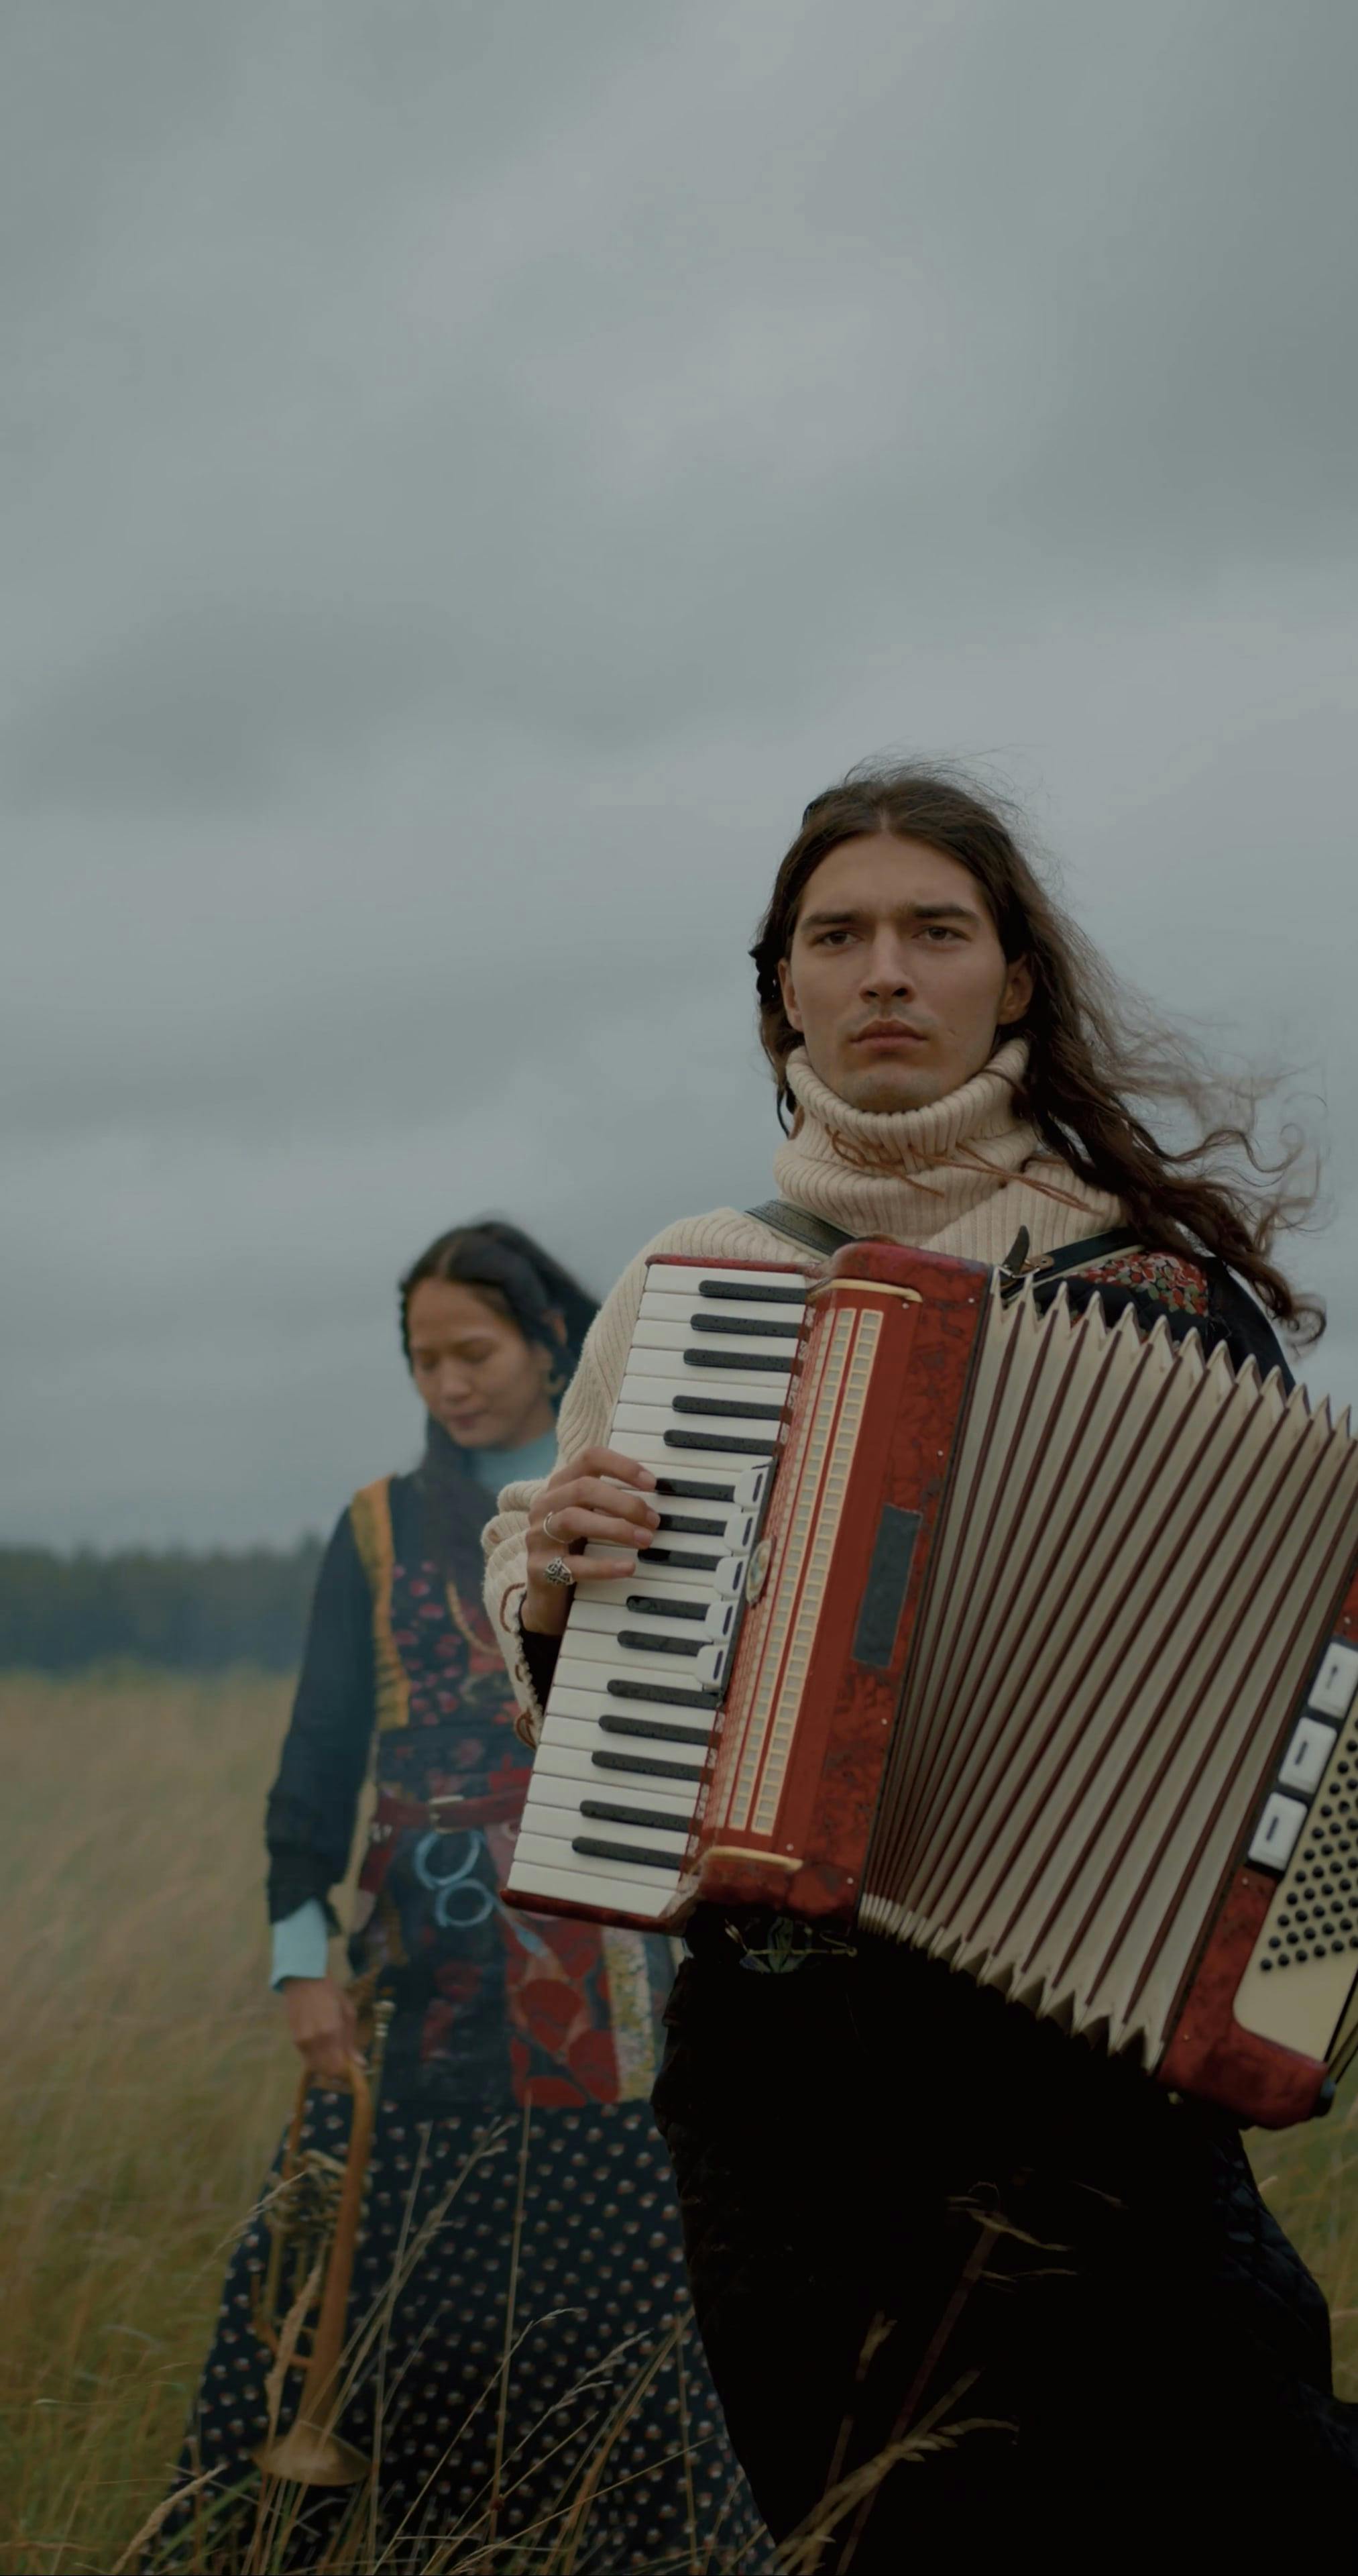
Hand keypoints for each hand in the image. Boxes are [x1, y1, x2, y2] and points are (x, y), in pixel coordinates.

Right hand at [281, 1974, 357, 2083]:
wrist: (304, 1979)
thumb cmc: (331, 1993)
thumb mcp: (348, 2013)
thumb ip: (351, 2042)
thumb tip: (361, 2064)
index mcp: (331, 2033)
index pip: (338, 2068)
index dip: (347, 2073)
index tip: (354, 2069)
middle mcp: (314, 2041)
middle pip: (326, 2072)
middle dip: (338, 2072)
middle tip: (346, 2064)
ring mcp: (302, 2042)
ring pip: (316, 2068)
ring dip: (327, 2067)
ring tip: (336, 2055)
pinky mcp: (295, 2041)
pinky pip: (307, 2059)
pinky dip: (317, 2060)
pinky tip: (325, 2048)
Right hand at [523, 1445, 659, 1636]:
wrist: (545, 1598)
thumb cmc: (574, 1548)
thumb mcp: (591, 1518)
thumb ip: (612, 1503)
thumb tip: (655, 1502)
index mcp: (560, 1485)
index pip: (590, 1458)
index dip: (622, 1466)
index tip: (651, 1483)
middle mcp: (545, 1505)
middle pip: (583, 1488)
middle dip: (624, 1502)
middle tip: (653, 1520)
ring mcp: (538, 1536)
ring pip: (573, 1519)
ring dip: (615, 1528)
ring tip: (645, 1540)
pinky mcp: (539, 1569)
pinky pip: (573, 1565)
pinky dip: (604, 1566)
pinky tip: (628, 1567)